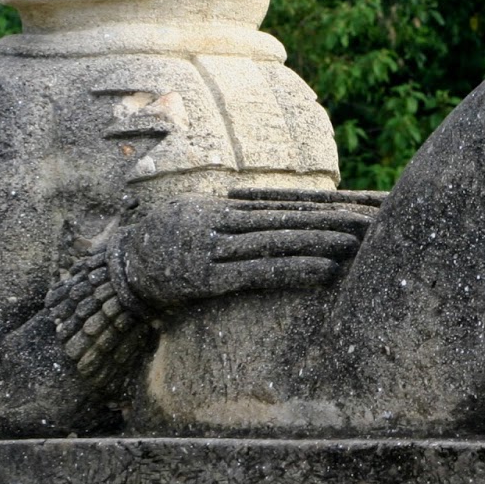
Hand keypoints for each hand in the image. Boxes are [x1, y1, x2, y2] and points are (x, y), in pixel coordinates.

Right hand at [116, 195, 373, 308]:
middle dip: (330, 220)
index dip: (320, 206)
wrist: (115, 268)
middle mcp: (222, 223)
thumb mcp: (196, 220)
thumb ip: (229, 215)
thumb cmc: (162, 245)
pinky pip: (258, 273)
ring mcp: (214, 250)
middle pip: (286, 219)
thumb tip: (263, 213)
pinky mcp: (208, 279)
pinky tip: (324, 270)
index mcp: (224, 209)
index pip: (282, 205)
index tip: (355, 204)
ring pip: (277, 242)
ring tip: (356, 243)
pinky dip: (294, 270)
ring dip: (320, 242)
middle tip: (369, 220)